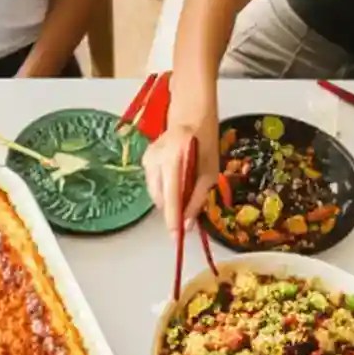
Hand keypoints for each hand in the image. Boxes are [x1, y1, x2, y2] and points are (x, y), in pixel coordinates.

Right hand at [142, 116, 218, 234]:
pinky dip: (164, 187)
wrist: (190, 117)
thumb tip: (187, 226)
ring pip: (155, 193)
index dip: (173, 219)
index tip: (175, 237)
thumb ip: (197, 199)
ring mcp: (148, 159)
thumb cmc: (204, 143)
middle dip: (173, 209)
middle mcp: (157, 159)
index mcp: (175, 160)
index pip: (171, 197)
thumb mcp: (209, 173)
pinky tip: (174, 176)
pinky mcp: (144, 159)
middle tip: (187, 209)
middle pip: (160, 198)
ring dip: (169, 198)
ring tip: (183, 186)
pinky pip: (153, 184)